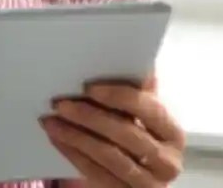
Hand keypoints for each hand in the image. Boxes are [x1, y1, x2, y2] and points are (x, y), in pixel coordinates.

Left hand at [40, 74, 184, 186]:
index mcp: (172, 131)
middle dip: (90, 116)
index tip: (88, 87)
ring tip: (50, 120)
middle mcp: (168, 160)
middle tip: (60, 103)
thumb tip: (126, 49)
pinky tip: (56, 139)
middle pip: (126, 134)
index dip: (118, 96)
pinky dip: (73, 154)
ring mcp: (149, 183)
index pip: (148, 108)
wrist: (136, 175)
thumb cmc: (134, 135)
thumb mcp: (139, 114)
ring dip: (75, 136)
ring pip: (109, 156)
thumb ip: (136, 89)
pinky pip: (96, 174)